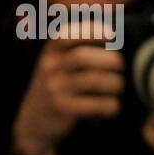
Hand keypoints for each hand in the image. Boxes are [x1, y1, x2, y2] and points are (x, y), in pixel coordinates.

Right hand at [10, 29, 124, 154]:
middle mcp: (49, 68)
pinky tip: (112, 106)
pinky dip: (111, 105)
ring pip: (94, 80)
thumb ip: (77, 47)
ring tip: (118, 87)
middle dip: (110, 60)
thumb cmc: (55, 88)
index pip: (66, 35)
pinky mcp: (62, 108)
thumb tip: (114, 32)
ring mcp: (54, 89)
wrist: (33, 122)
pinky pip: (96, 104)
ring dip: (115, 83)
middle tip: (120, 66)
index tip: (111, 35)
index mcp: (50, 52)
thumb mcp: (56, 64)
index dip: (91, 31)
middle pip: (82, 57)